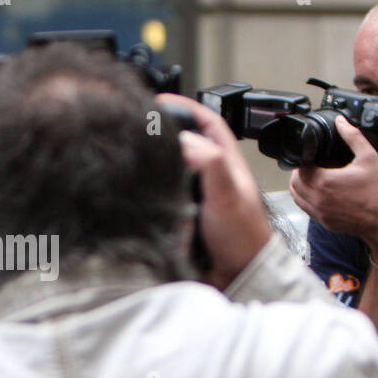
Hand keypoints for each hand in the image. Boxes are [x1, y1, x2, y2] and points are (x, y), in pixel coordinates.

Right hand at [154, 92, 271, 289]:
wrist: (238, 277)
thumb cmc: (244, 236)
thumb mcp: (228, 192)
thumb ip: (208, 161)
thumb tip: (180, 142)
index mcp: (224, 162)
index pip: (206, 122)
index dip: (186, 107)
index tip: (161, 100)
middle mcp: (207, 176)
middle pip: (181, 145)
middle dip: (161, 137)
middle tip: (137, 131)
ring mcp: (193, 196)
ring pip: (167, 172)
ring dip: (152, 170)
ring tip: (132, 162)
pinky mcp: (180, 217)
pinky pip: (159, 200)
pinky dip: (148, 196)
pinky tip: (136, 195)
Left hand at [289, 116, 377, 243]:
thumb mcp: (369, 157)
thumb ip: (352, 136)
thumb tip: (341, 122)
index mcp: (325, 182)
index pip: (300, 168)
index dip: (304, 160)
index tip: (313, 156)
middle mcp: (318, 199)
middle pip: (294, 183)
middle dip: (301, 172)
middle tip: (313, 165)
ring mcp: (320, 213)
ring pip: (297, 197)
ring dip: (301, 186)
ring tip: (315, 178)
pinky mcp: (324, 222)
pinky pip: (306, 209)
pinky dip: (307, 199)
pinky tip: (321, 193)